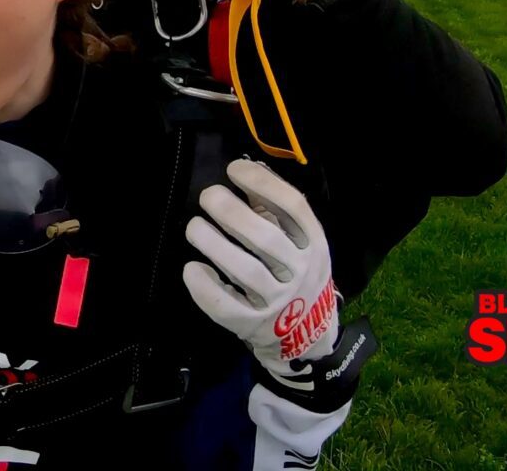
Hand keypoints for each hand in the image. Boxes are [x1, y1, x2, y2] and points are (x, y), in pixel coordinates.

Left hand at [182, 159, 339, 390]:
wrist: (308, 336)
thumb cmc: (295, 273)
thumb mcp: (297, 241)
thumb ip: (272, 208)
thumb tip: (246, 170)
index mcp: (314, 244)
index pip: (294, 208)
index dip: (264, 184)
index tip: (235, 170)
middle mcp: (301, 272)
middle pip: (267, 239)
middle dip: (232, 213)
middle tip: (208, 196)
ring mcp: (279, 303)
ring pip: (246, 272)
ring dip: (214, 245)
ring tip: (194, 227)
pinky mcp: (253, 325)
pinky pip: (227, 307)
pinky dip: (206, 288)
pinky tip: (192, 268)